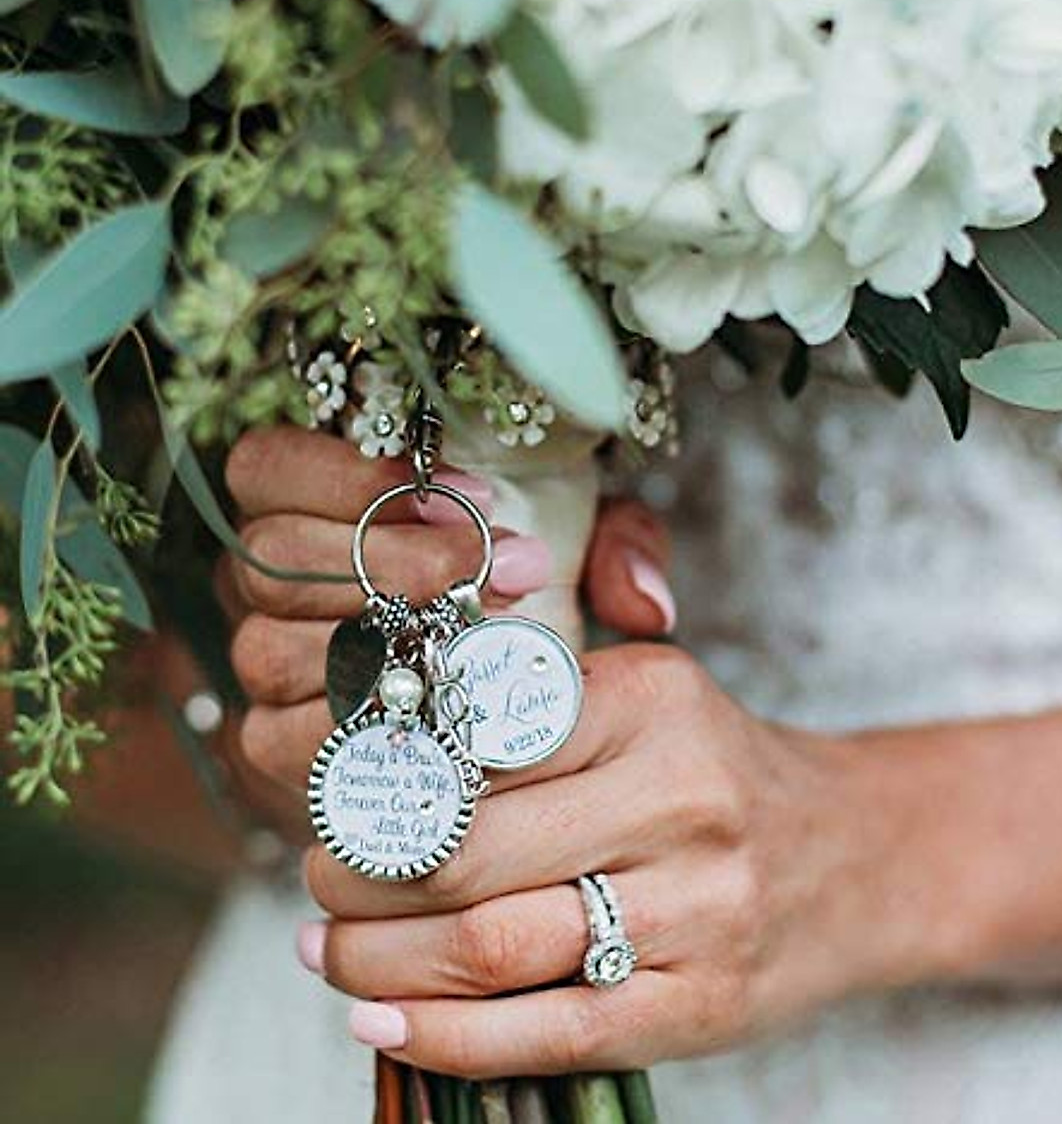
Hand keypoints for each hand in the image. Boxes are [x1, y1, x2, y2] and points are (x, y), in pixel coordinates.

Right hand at [220, 425, 675, 838]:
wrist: (493, 716)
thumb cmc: (525, 606)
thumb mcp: (580, 553)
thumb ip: (614, 547)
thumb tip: (646, 604)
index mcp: (309, 507)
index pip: (267, 467)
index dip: (350, 475)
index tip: (474, 497)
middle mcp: (267, 584)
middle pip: (275, 558)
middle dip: (397, 560)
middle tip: (508, 568)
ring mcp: (264, 667)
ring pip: (271, 648)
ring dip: (384, 644)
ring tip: (487, 644)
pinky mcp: (274, 745)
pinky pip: (280, 738)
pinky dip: (367, 727)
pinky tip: (445, 721)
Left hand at [298, 644, 940, 1077]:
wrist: (851, 855)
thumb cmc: (716, 770)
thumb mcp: (647, 697)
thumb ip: (533, 706)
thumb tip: (381, 756)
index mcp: (652, 699)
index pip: (477, 740)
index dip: (382, 776)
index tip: (331, 794)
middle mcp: (682, 797)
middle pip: (471, 853)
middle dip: (361, 875)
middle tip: (316, 877)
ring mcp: (700, 909)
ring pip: (495, 947)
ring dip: (381, 957)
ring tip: (330, 946)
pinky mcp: (703, 1003)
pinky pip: (548, 1030)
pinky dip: (444, 1034)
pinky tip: (380, 1017)